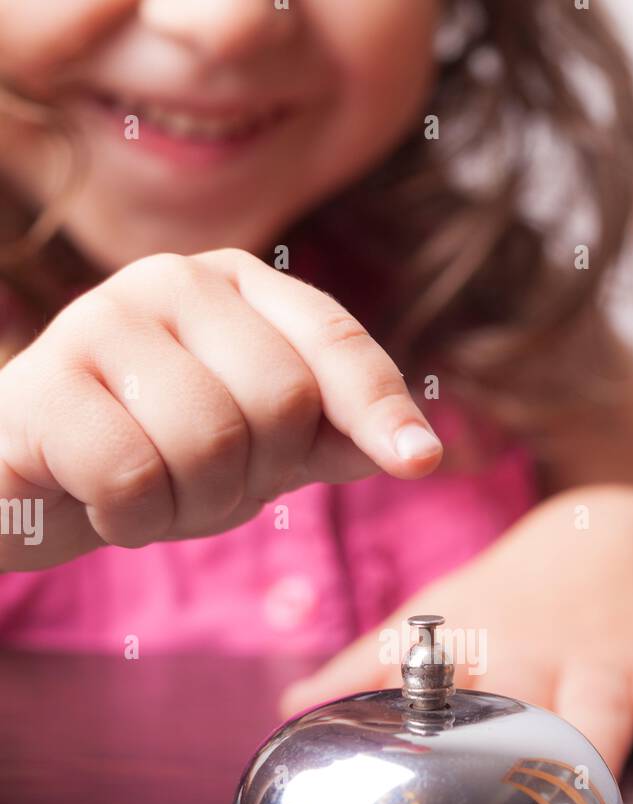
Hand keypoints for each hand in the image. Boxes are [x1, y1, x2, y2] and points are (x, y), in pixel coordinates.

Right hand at [0, 248, 441, 568]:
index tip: (420, 461)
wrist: (18, 476)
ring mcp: (101, 321)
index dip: (380, 405)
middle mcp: (172, 283)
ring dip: (189, 507)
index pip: (332, 342)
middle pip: (280, 400)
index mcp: (235, 288)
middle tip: (200, 487)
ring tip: (150, 494)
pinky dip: (130, 519)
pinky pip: (133, 477)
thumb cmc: (140, 451)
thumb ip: (324, 437)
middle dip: (253, 478)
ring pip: (210, 442)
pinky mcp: (43, 383)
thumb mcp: (249, 447)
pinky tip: (101, 502)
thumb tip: (416, 448)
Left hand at [280, 485, 632, 799]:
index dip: (397, 720)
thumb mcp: (433, 614)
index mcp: (470, 648)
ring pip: (600, 713)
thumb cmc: (507, 593)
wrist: (609, 534)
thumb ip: (364, 666)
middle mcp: (535, 658)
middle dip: (506, 756)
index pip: (424, 685)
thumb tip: (286, 710)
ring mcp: (603, 665)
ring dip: (598, 756)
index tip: (372, 770)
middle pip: (516, 708)